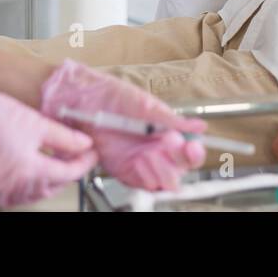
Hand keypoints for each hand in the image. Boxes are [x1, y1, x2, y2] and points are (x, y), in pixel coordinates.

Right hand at [0, 76, 98, 207]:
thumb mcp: (33, 121)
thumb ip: (62, 137)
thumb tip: (83, 145)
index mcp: (29, 172)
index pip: (68, 174)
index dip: (84, 161)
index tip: (92, 152)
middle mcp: (13, 187)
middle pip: (51, 186)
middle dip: (67, 171)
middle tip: (77, 154)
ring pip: (31, 193)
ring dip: (47, 179)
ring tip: (55, 159)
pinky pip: (12, 192)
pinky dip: (26, 183)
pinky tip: (28, 167)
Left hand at [40, 59, 207, 190]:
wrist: (78, 98)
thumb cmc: (110, 94)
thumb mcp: (144, 104)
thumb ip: (170, 119)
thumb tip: (199, 126)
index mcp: (164, 131)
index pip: (187, 150)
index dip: (193, 153)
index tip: (191, 146)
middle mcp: (153, 148)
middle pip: (177, 169)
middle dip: (178, 164)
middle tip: (169, 150)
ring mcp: (137, 160)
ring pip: (160, 180)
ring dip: (160, 171)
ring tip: (150, 156)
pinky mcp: (119, 168)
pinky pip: (137, 182)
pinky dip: (142, 176)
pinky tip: (139, 163)